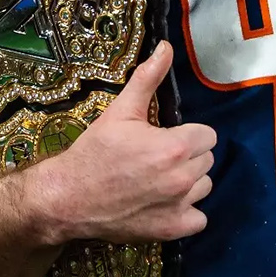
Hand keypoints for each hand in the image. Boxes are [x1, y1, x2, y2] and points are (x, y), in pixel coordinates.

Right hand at [36, 41, 215, 244]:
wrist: (68, 197)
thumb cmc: (94, 152)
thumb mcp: (121, 111)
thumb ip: (148, 78)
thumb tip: (166, 47)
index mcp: (175, 147)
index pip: (207, 135)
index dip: (187, 135)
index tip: (166, 138)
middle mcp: (183, 178)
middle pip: (206, 160)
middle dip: (188, 156)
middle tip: (159, 158)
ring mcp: (179, 206)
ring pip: (204, 187)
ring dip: (189, 183)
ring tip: (160, 179)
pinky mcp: (173, 229)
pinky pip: (199, 219)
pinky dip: (187, 213)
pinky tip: (165, 203)